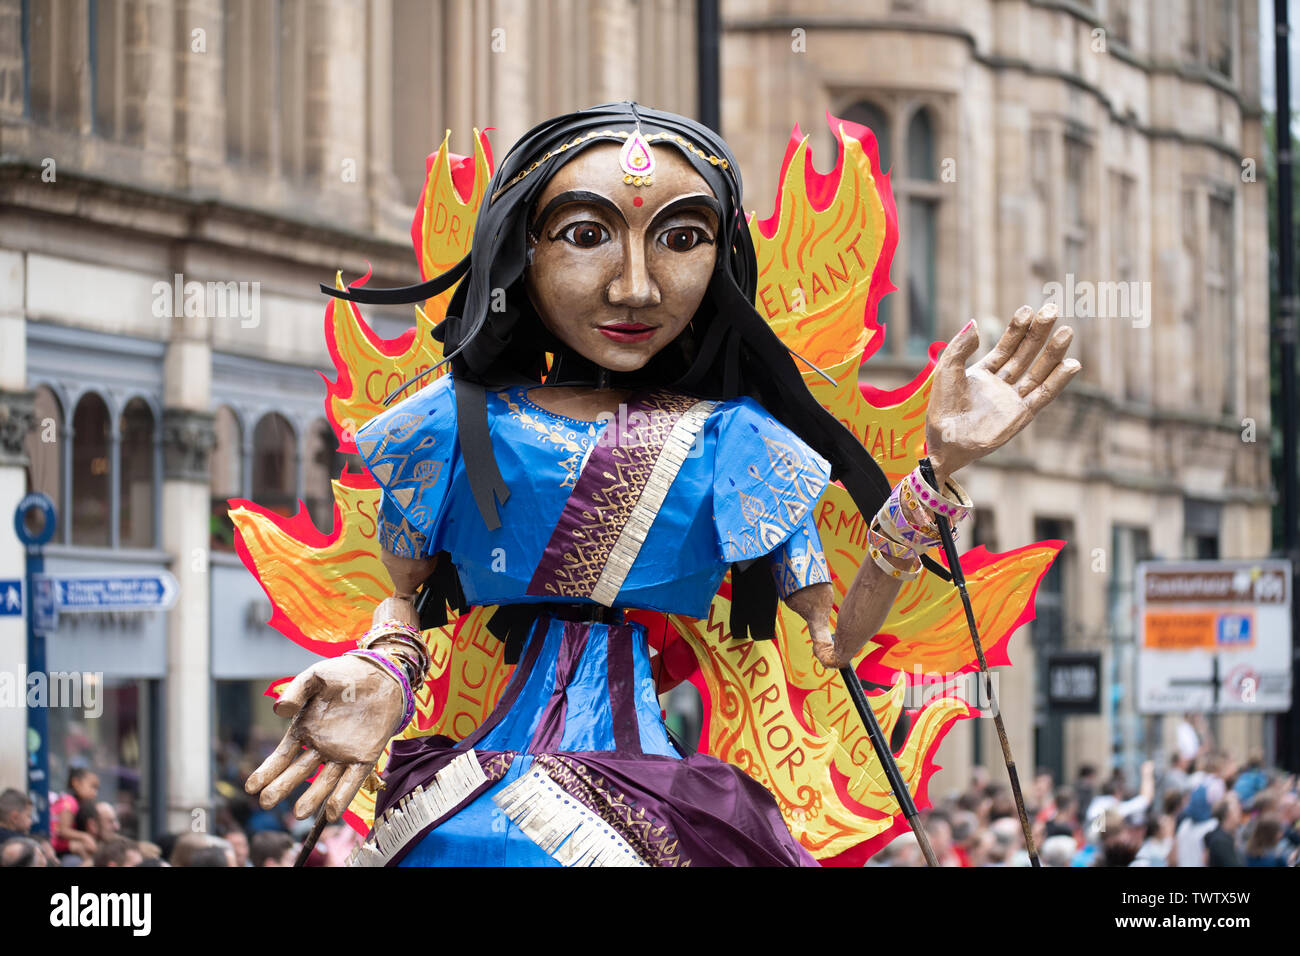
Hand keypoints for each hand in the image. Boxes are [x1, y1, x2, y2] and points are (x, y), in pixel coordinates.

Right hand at [244, 654, 406, 821]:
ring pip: (324, 781)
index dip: (267, 772)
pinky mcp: (365, 756)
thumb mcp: (315, 677)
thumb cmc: (345, 674)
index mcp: (305, 729)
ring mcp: (343, 754)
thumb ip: (296, 691)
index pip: (282, 756)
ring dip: (313, 798)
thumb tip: (279, 710)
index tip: (251, 787)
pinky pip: (352, 780)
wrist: (381, 674)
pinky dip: (343, 796)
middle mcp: (321, 746)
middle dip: (282, 788)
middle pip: (298, 772)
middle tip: (266, 802)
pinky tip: (332, 812)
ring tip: (299, 814)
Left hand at [925, 304, 1079, 480]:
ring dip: (1053, 352)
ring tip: (1067, 331)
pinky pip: (1044, 395)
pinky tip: (1071, 364)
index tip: (1028, 310)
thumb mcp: (947, 372)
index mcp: (983, 373)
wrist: (945, 442)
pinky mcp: (1022, 415)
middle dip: (1038, 333)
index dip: (1017, 329)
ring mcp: (1013, 399)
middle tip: (1053, 310)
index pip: (1006, 346)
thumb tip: (975, 323)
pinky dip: (1058, 380)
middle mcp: (1001, 384)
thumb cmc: (942, 409)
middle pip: (1025, 354)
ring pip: (1038, 371)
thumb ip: (960, 347)